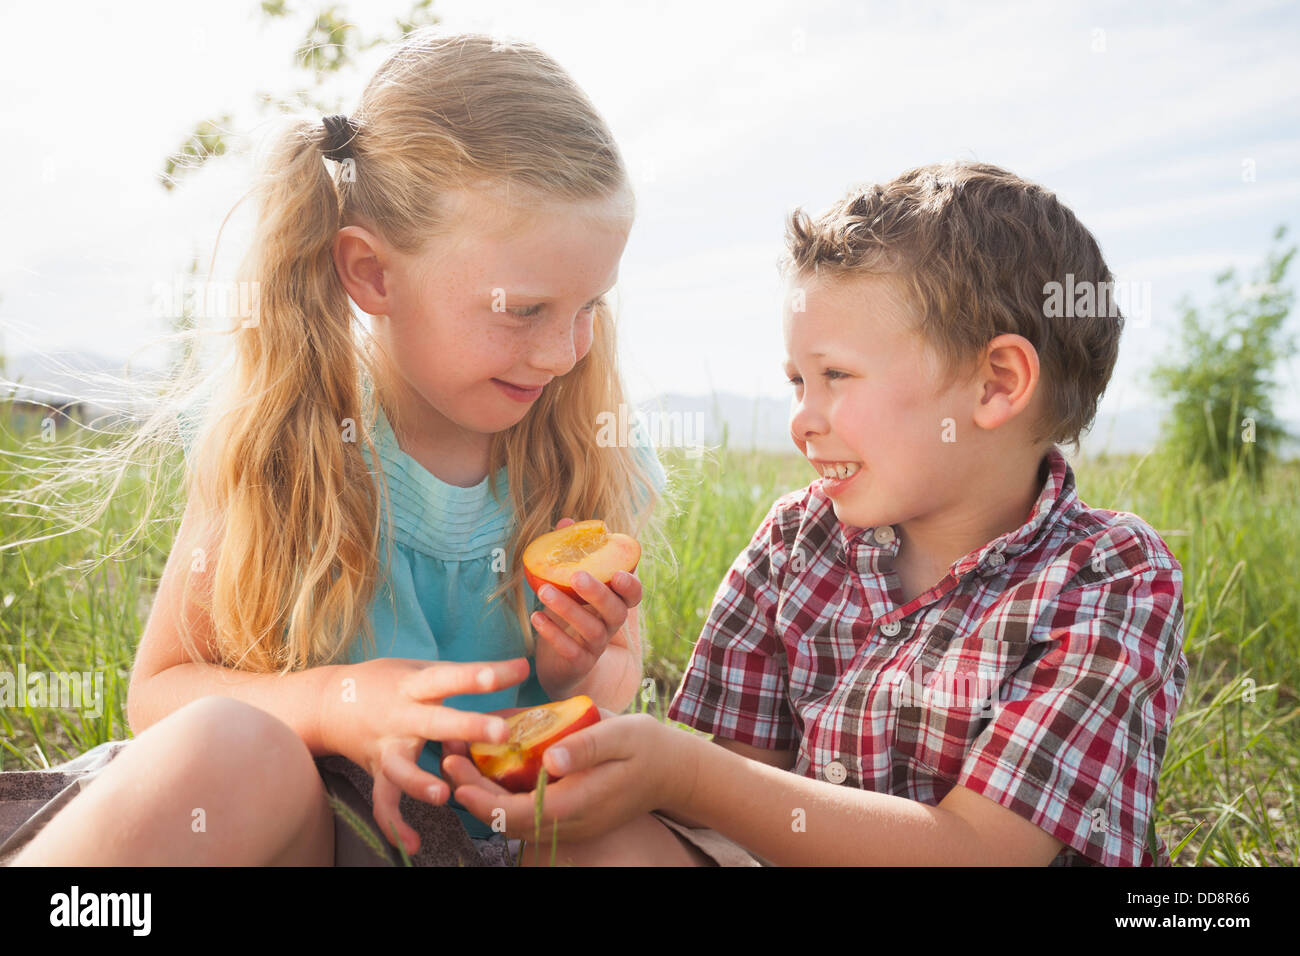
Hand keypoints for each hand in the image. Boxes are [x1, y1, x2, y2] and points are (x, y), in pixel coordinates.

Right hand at [318, 656, 530, 856]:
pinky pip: (383, 801)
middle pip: (434, 721)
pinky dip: (394, 824)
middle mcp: (400, 715)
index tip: (517, 670)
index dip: (481, 675)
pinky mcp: (377, 771)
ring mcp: (386, 745)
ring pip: (401, 767)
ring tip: (443, 795)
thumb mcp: (420, 669)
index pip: (452, 676)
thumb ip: (465, 675)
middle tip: (502, 732)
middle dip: (466, 726)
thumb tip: (524, 670)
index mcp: (415, 684)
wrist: (327, 702)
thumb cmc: (388, 682)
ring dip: (419, 782)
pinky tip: (414, 843)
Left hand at [442, 710, 693, 844]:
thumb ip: (586, 746)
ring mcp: (569, 822)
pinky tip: (492, 765)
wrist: (674, 770)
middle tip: (448, 758)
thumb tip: (552, 758)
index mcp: (576, 803)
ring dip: (484, 793)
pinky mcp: (570, 814)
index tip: (457, 772)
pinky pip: (529, 810)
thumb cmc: (647, 746)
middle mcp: (568, 821)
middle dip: (472, 793)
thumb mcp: (622, 734)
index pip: (516, 813)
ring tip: (461, 759)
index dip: (481, 797)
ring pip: (514, 818)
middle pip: (507, 820)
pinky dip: (504, 792)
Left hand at [533, 517, 642, 697]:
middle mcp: (611, 625)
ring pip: (591, 629)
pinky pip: (570, 650)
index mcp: (615, 603)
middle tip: (576, 576)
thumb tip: (566, 522)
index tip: (618, 573)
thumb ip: (572, 553)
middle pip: (615, 611)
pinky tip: (536, 616)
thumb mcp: (571, 584)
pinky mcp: (579, 663)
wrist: (563, 663)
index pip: (633, 595)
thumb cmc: (572, 613)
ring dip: (568, 609)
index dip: (631, 585)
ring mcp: (597, 646)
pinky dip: (553, 633)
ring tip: (544, 592)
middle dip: (598, 593)